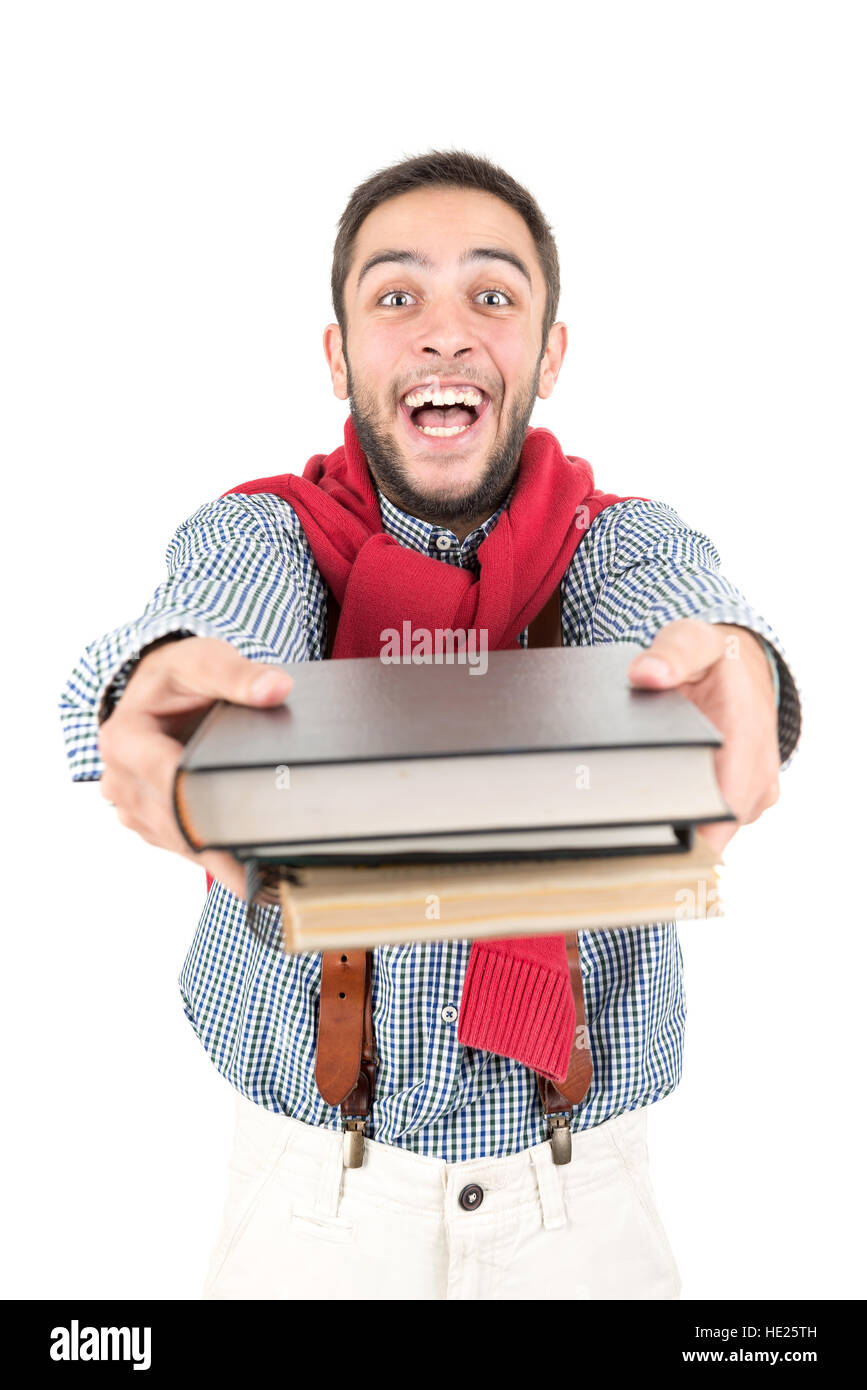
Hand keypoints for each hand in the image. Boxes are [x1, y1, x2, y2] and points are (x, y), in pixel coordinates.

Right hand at [97, 637, 292, 897]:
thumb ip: (239, 675)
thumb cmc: (178, 675)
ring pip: (174, 841)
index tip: (241, 837)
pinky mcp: (144, 820)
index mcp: (125, 737)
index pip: (166, 779)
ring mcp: (129, 804)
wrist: (157, 689)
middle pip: (171, 820)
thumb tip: (276, 689)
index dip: (204, 807)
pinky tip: (243, 868)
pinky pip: (176, 845)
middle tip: (262, 875)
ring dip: (213, 858)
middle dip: (216, 845)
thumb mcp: (204, 662)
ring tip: (259, 879)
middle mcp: (119, 777)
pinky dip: (207, 856)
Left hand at [627, 619, 779, 853]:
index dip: (685, 831)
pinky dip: (677, 817)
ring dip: (670, 824)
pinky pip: (708, 823)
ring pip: (708, 832)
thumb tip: (644, 674)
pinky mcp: (738, 803)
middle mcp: (756, 779)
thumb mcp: (693, 639)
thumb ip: (672, 653)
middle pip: (709, 830)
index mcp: (749, 742)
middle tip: (610, 818)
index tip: (638, 830)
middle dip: (664, 831)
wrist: (743, 669)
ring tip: (619, 810)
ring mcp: (751, 796)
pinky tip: (639, 805)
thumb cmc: (715, 657)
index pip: (722, 810)